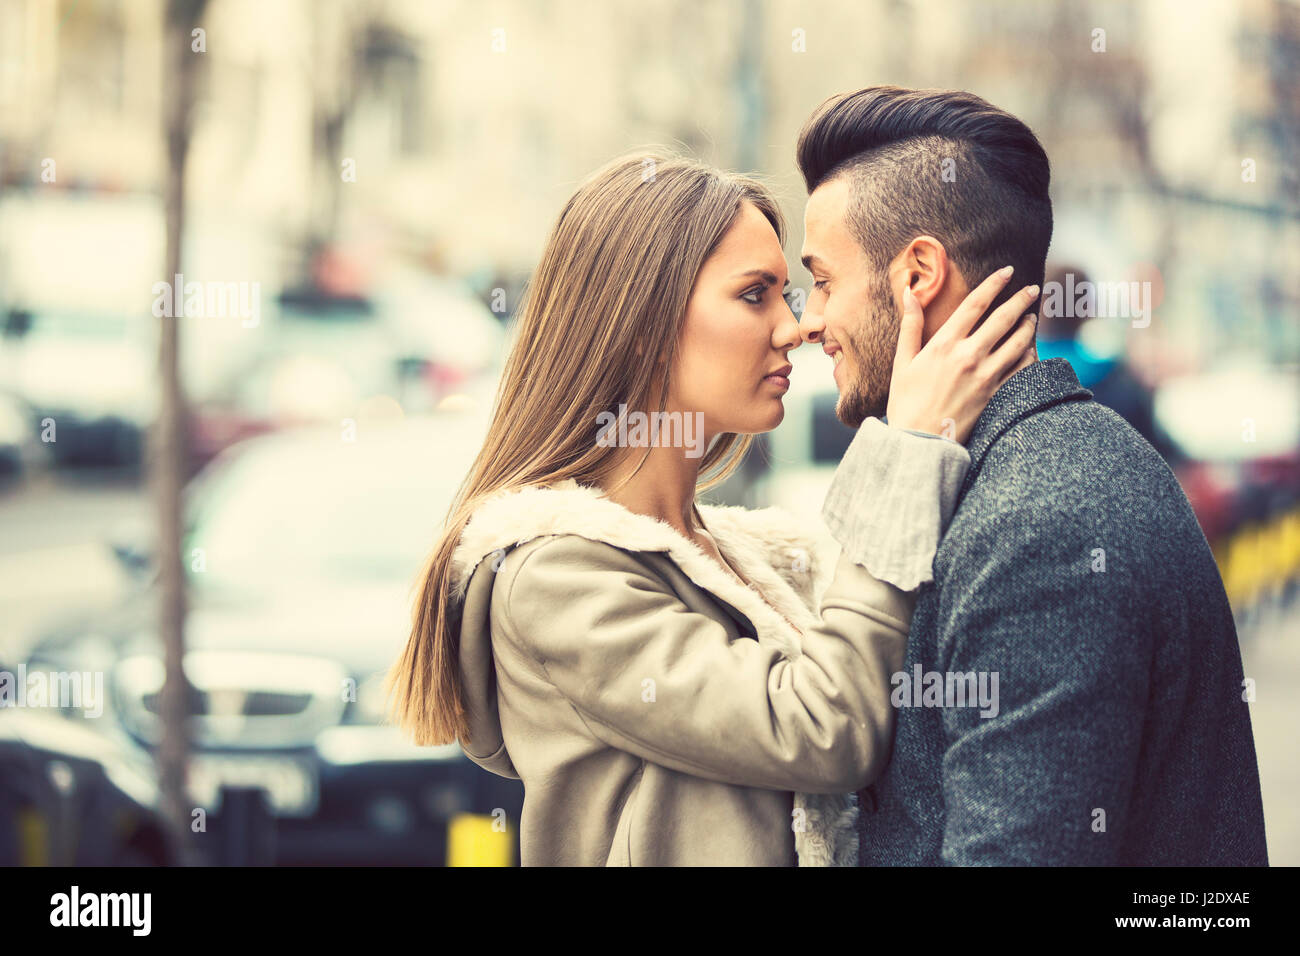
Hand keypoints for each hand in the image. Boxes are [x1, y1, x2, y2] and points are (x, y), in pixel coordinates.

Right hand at [885, 266, 1038, 442]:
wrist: (918, 442)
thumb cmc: (905, 402)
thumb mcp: (902, 362)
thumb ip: (910, 325)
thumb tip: (910, 292)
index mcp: (944, 344)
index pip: (976, 304)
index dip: (994, 283)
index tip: (1008, 271)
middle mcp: (968, 356)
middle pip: (1003, 318)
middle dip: (1021, 299)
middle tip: (1032, 289)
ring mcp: (985, 376)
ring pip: (1018, 342)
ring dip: (1028, 326)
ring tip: (1032, 317)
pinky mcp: (995, 395)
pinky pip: (1021, 371)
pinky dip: (1030, 357)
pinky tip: (1031, 350)